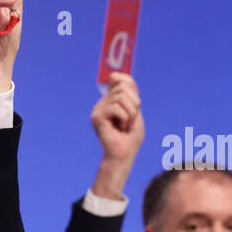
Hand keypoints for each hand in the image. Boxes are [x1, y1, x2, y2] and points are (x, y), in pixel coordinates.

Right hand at [90, 73, 143, 198]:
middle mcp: (103, 102)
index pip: (119, 78)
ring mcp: (98, 109)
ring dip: (130, 113)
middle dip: (134, 103)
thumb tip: (116, 75)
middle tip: (130, 120)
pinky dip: (125, 119)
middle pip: (123, 86)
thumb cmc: (131, 137)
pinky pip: (116, 108)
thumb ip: (129, 93)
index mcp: (111, 100)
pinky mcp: (96, 117)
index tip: (135, 104)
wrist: (124, 155)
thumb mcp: (135, 111)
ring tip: (125, 126)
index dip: (131, 86)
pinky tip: (120, 129)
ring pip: (121, 97)